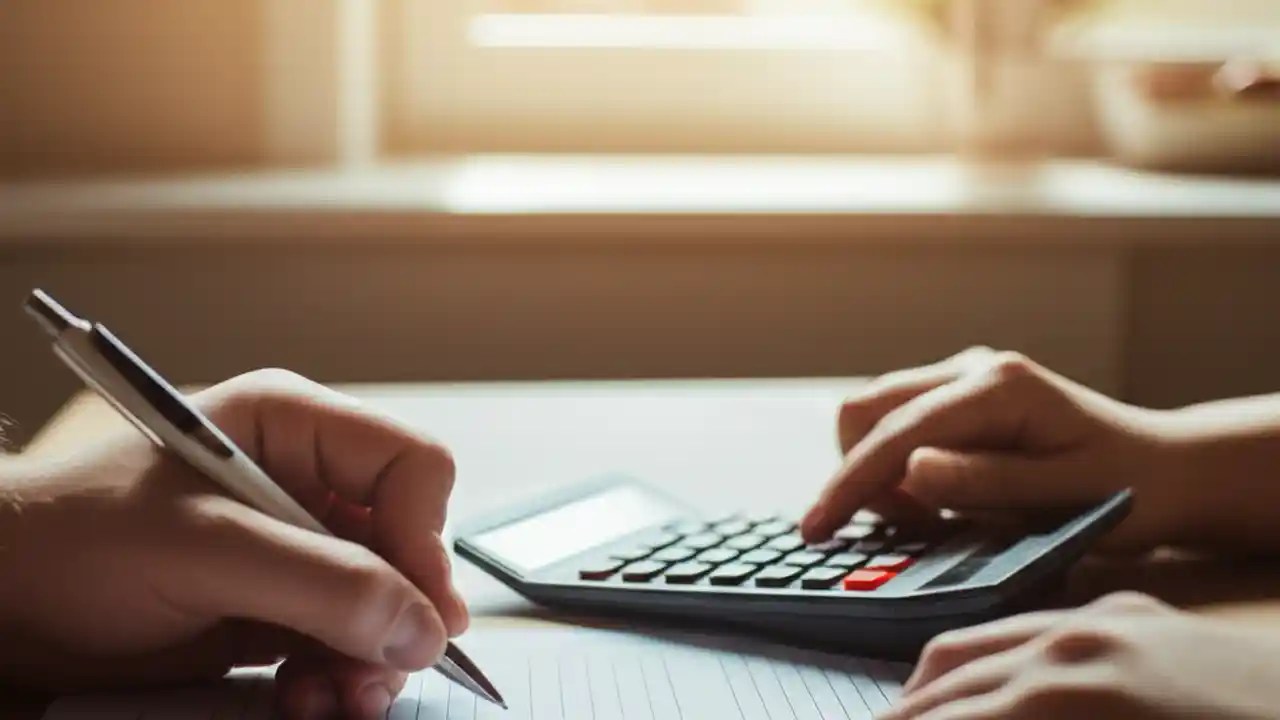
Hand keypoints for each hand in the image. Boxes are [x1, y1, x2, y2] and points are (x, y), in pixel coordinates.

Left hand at [0, 370, 467, 719]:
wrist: (6, 604)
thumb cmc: (76, 542)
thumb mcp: (205, 552)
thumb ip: (320, 583)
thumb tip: (422, 625)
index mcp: (294, 427)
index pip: (410, 467)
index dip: (424, 536)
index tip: (417, 609)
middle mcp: (306, 481)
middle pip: (408, 543)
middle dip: (399, 614)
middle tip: (379, 673)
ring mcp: (295, 547)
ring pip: (385, 601)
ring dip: (372, 657)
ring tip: (338, 697)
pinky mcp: (279, 603)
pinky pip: (345, 641)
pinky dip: (338, 676)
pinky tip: (307, 695)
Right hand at [800, 347, 1188, 550]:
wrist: (1164, 469)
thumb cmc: (1126, 489)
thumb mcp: (1063, 499)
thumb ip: (985, 483)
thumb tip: (911, 472)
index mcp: (999, 386)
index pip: (897, 431)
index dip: (851, 484)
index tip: (818, 529)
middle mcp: (972, 367)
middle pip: (867, 407)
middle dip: (859, 474)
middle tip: (901, 530)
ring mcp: (962, 376)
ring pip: (874, 414)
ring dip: (877, 472)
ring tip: (926, 520)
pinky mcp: (957, 396)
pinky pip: (897, 423)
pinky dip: (894, 467)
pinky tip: (934, 501)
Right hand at [883, 592, 1279, 719]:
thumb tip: (970, 716)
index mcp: (1064, 693)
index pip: (944, 717)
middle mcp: (1071, 642)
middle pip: (944, 675)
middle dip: (904, 712)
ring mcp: (1106, 619)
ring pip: (979, 639)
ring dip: (934, 684)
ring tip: (909, 715)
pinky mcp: (1137, 616)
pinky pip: (1032, 625)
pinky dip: (990, 658)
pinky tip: (988, 686)